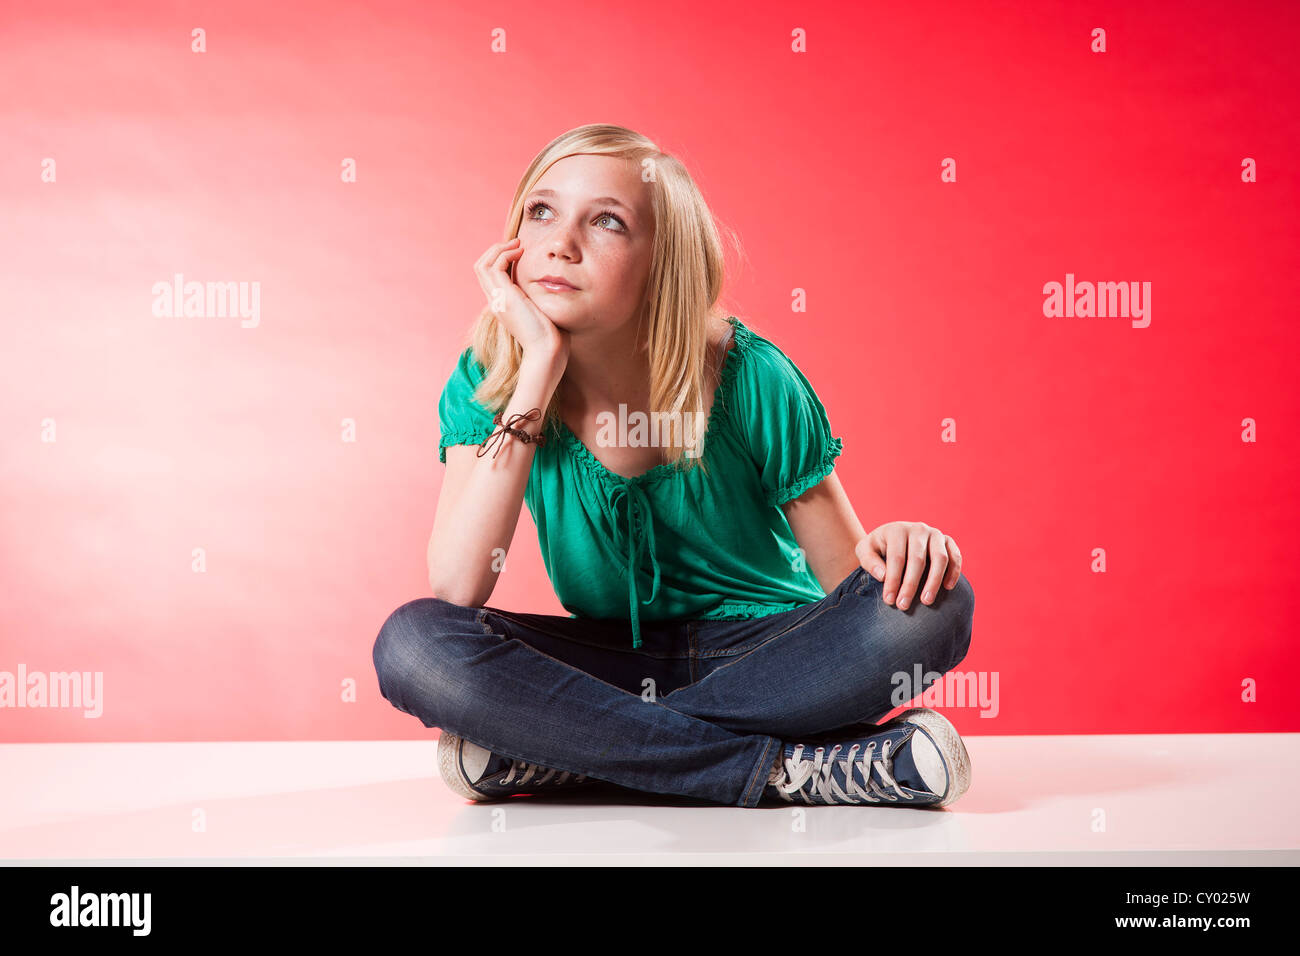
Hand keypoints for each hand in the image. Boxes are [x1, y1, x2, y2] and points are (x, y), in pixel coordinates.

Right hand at [474, 237, 569, 367]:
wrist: (548, 351)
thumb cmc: (552, 337)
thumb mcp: (543, 312)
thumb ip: (540, 299)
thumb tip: (553, 288)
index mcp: (503, 306)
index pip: (491, 277)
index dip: (501, 259)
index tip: (520, 251)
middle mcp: (496, 302)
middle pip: (482, 268)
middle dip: (497, 250)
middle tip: (517, 243)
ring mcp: (497, 300)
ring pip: (482, 265)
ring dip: (499, 249)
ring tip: (518, 244)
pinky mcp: (504, 296)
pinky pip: (493, 266)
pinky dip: (504, 254)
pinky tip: (521, 252)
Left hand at [854, 521, 962, 609]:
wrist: (894, 538)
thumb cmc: (878, 548)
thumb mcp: (865, 550)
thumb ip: (869, 561)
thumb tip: (883, 576)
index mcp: (897, 530)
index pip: (896, 558)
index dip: (893, 581)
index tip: (889, 600)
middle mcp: (918, 529)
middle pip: (917, 560)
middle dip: (910, 585)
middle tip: (903, 605)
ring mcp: (935, 534)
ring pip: (940, 558)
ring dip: (934, 581)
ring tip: (926, 601)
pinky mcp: (947, 540)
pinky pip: (955, 555)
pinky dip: (954, 571)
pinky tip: (948, 588)